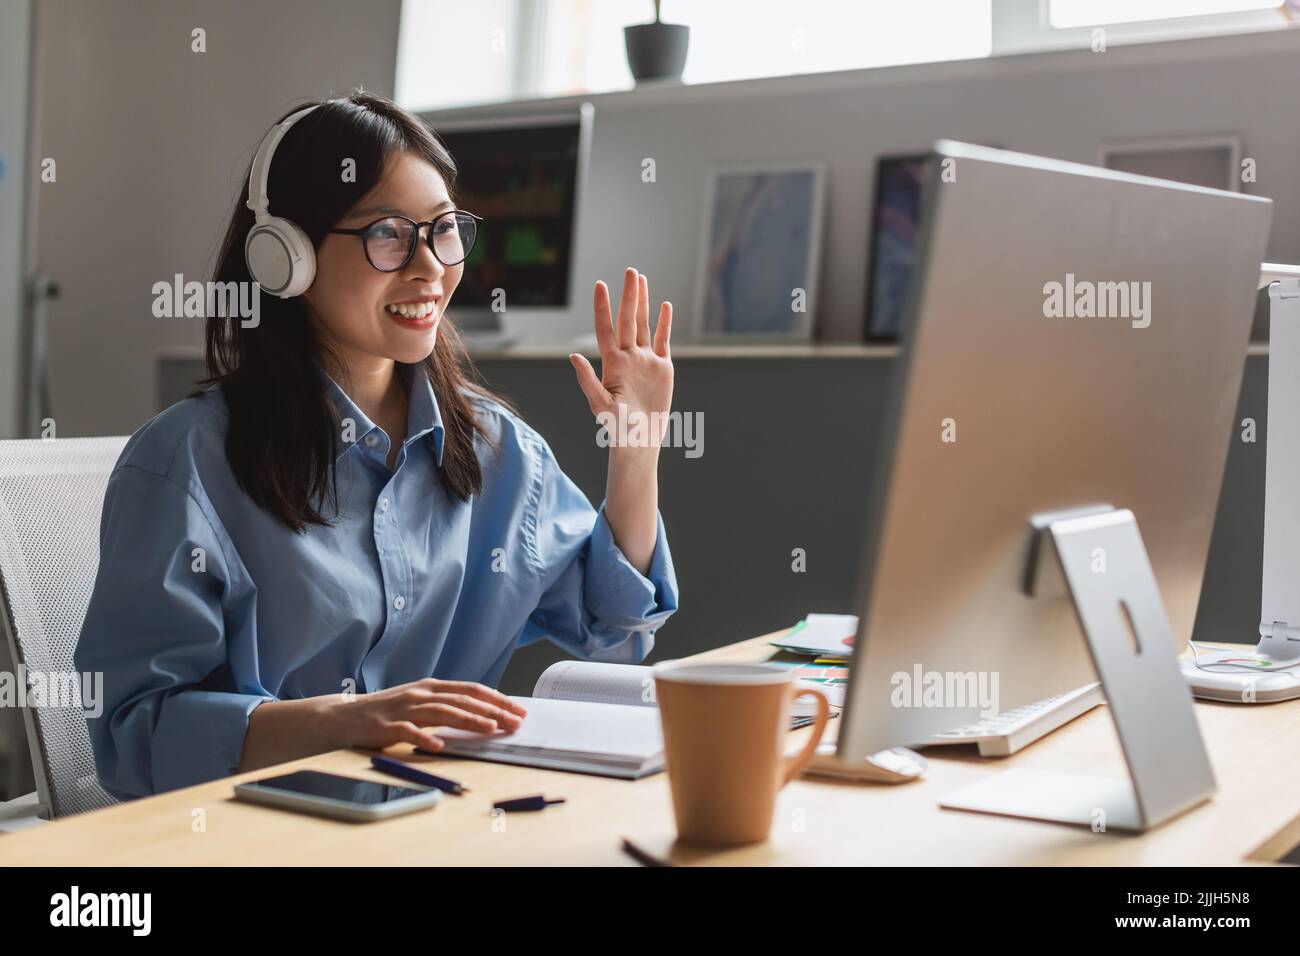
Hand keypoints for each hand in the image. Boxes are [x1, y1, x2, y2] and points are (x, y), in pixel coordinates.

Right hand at [330, 678, 527, 752]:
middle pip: (462, 700)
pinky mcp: (386, 727)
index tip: (518, 710)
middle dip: (492, 711)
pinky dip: (424, 738)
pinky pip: (408, 733)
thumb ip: (446, 704)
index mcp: (431, 687)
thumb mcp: (420, 701)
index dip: (496, 699)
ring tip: (489, 729)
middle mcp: (420, 694)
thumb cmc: (388, 711)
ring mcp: (403, 709)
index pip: (471, 690)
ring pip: (442, 713)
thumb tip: (481, 713)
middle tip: (514, 722)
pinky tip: (438, 746)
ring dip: (468, 720)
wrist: (345, 715)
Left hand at [569, 267, 673, 445]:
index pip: (606, 328)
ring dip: (644, 302)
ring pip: (644, 325)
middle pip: (628, 320)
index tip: (600, 285)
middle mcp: (628, 357)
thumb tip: (572, 357)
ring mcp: (646, 360)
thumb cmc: (617, 427)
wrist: (640, 439)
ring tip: (642, 279)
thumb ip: (587, 380)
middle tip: (630, 270)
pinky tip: (665, 306)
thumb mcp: (600, 404)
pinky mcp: (662, 368)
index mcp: (613, 363)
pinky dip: (665, 323)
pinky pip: (663, 340)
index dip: (603, 307)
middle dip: (629, 295)